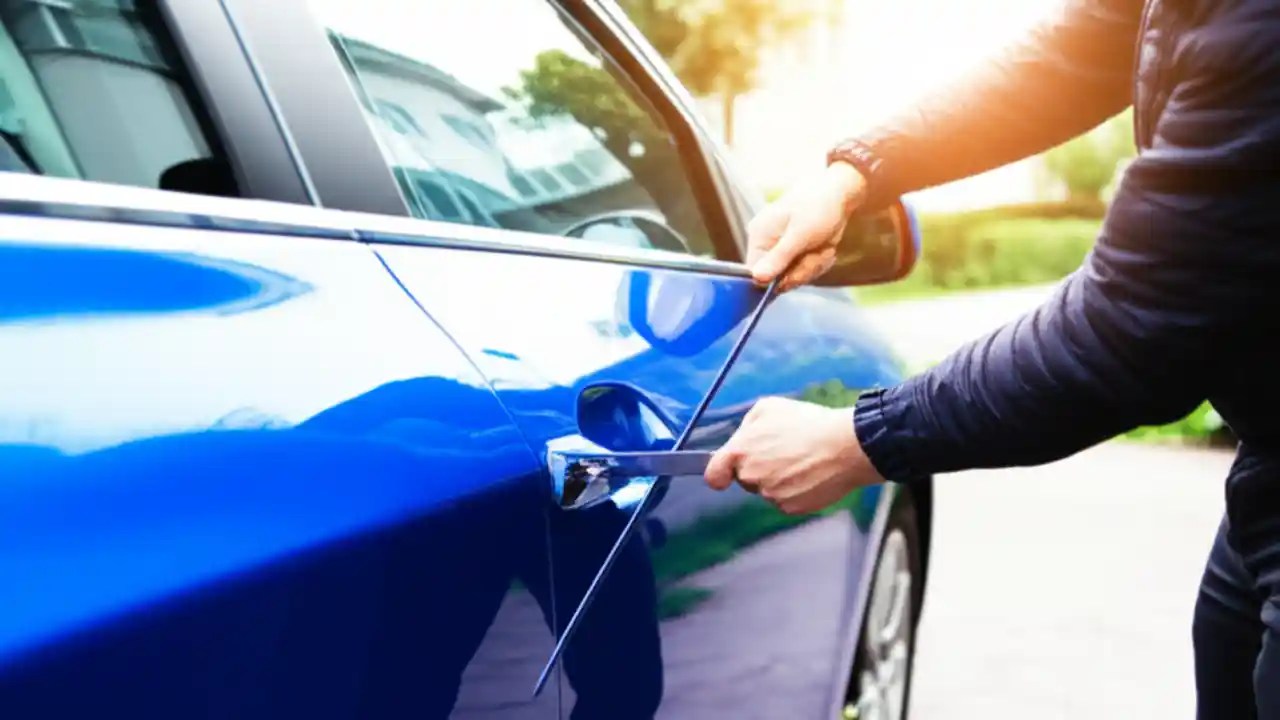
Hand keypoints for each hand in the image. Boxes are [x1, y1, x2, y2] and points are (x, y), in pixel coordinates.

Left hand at [704, 397, 884, 514]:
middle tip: (784, 453)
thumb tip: (743, 440)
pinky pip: (787, 501)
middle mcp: (751, 476)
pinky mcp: (790, 507)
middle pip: (746, 479)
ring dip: (779, 480)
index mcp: (741, 451)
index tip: (724, 475)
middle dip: (759, 469)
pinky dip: (796, 491)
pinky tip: (810, 475)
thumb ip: (747, 427)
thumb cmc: (808, 423)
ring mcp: (770, 494)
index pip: (714, 474)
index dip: (719, 474)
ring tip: (802, 461)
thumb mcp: (769, 408)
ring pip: (768, 490)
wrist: (845, 446)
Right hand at [747, 161, 866, 291]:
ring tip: (823, 247)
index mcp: (759, 236)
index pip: (756, 274)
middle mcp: (766, 244)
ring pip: (794, 277)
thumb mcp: (800, 235)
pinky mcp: (794, 253)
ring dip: (813, 265)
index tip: (797, 272)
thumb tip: (756, 278)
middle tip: (818, 252)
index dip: (777, 280)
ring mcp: (781, 249)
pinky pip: (803, 271)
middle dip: (802, 270)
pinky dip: (817, 263)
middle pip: (777, 279)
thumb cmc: (818, 208)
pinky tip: (824, 248)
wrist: (840, 194)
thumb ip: (779, 258)